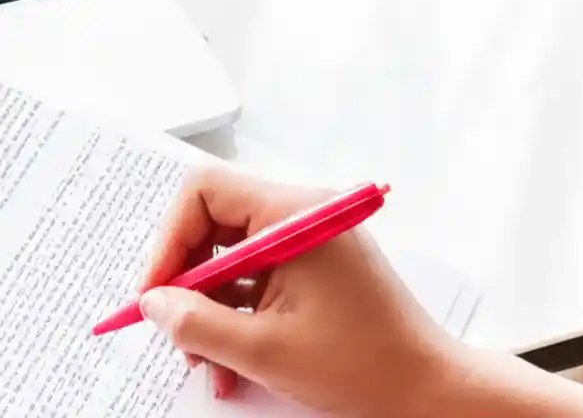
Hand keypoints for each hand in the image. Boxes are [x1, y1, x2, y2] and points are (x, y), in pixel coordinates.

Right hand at [138, 166, 459, 416]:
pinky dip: (236, 314)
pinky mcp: (315, 263)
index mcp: (294, 215)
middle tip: (171, 328)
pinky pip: (256, 276)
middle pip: (213, 223)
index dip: (169, 240)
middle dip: (186, 281)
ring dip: (209, 308)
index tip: (155, 292)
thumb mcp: (265, 350)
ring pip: (230, 256)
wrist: (429, 390)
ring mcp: (310, 237)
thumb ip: (198, 324)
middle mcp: (302, 213)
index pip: (204, 192)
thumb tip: (153, 302)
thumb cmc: (365, 365)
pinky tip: (230, 361)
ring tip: (204, 360)